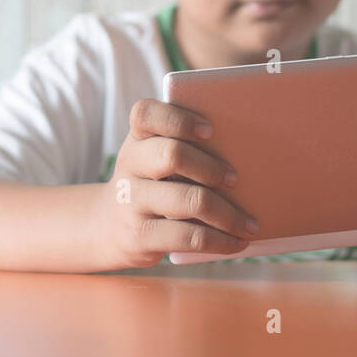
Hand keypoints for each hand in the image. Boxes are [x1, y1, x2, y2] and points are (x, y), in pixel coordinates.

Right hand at [90, 99, 257, 268]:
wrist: (107, 227)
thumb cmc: (150, 184)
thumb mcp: (153, 159)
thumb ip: (182, 148)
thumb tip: (245, 156)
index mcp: (137, 138)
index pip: (145, 114)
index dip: (179, 120)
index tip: (210, 131)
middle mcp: (129, 165)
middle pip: (172, 155)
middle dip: (211, 167)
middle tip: (234, 179)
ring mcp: (132, 202)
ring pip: (188, 201)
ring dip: (228, 214)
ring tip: (249, 224)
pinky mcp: (140, 236)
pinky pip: (188, 237)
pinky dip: (220, 241)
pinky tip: (236, 242)